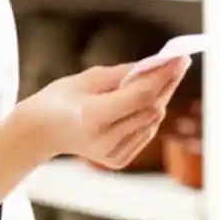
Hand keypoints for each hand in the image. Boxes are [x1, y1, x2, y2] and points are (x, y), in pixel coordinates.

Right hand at [21, 56, 190, 168]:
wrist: (40, 131)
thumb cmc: (61, 98)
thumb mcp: (88, 78)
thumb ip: (125, 74)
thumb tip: (157, 66)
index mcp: (92, 117)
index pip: (140, 96)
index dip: (163, 75)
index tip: (179, 58)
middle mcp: (104, 140)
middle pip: (151, 109)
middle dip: (167, 84)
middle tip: (179, 62)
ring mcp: (111, 154)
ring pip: (152, 121)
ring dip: (160, 98)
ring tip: (162, 77)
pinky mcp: (117, 161)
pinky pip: (146, 134)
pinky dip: (149, 115)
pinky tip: (146, 101)